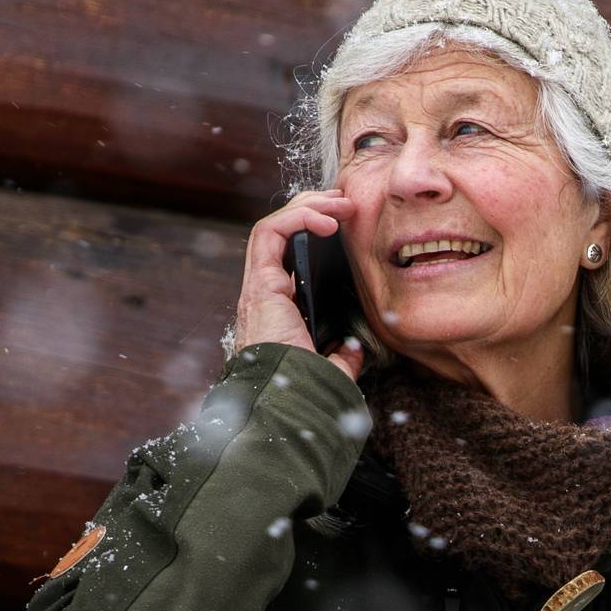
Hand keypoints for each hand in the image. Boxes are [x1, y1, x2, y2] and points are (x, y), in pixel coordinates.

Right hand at [231, 188, 364, 383]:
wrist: (283, 408)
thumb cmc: (302, 395)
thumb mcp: (330, 371)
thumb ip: (340, 359)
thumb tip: (353, 351)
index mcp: (278, 312)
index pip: (290, 257)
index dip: (314, 233)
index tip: (346, 226)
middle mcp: (263, 296)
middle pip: (281, 236)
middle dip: (312, 209)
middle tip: (346, 204)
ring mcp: (258, 289)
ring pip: (273, 227)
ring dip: (306, 206)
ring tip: (338, 202)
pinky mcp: (259, 285)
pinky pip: (269, 233)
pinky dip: (297, 217)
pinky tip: (327, 220)